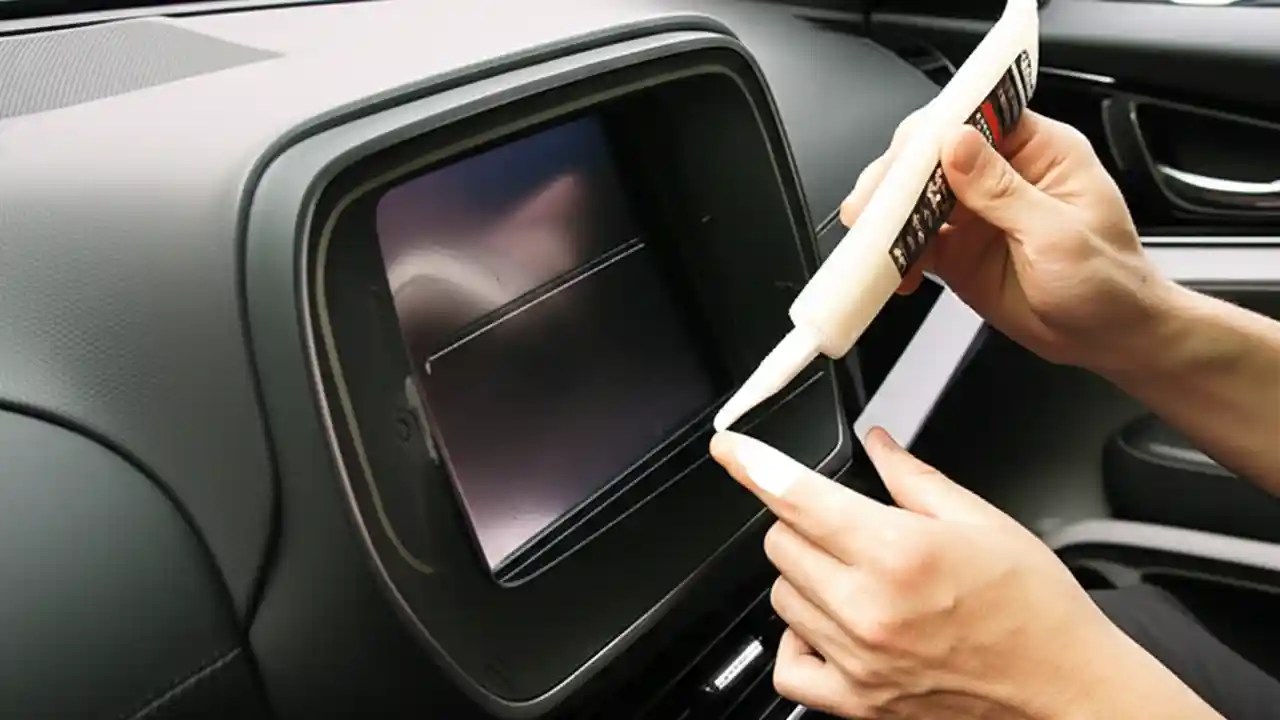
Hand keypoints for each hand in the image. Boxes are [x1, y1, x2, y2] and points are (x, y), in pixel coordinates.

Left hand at [709, 429, 1220, 718]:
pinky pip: (788, 667)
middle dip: (802, 523)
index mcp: (899, 553)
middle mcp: (870, 609)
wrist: (1069, 692)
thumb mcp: (983, 521)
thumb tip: (876, 442)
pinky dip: (799, 641)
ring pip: (782, 597)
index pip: (798, 498)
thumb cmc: (1037, 609)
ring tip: (857, 578)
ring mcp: (859, 661)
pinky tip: (831, 627)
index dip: (755, 465)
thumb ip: (913, 478)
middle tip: (847, 528)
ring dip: (805, 577)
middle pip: (780, 544)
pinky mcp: (859, 703)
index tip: (730, 449)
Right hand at [841, 110, 1172, 373]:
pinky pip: (912, 243)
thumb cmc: (1108, 283)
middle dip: (895, 176)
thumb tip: (955, 144)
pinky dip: (893, 255)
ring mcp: (975, 213)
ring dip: (885, 215)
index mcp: (1038, 151)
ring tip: (867, 236)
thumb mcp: (1059, 235)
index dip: (935, 129)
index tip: (905, 156)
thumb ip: (1002, 191)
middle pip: (932, 154)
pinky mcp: (956, 250)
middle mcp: (1001, 175)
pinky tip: (889, 270)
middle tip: (871, 204)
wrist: (1109, 340)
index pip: (976, 116)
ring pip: (913, 196)